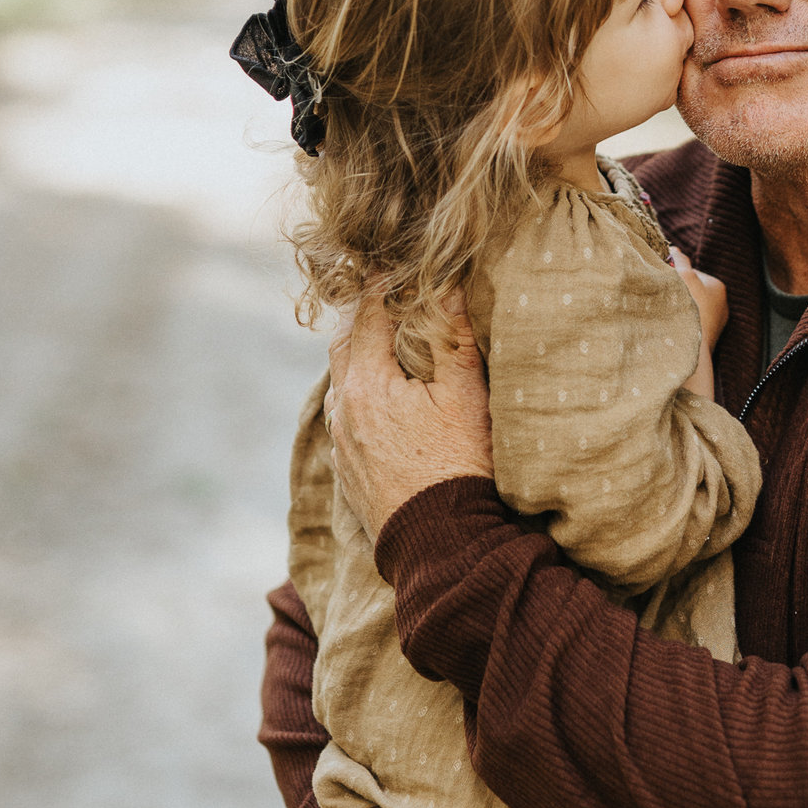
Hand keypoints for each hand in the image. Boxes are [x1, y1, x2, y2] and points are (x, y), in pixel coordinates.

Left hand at [327, 290, 492, 539]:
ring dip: (358, 357)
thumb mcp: (467, 397)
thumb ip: (453, 339)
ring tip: (382, 342)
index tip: (391, 261)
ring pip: (341, 383)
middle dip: (362, 315)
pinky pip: (344, 418)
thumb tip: (447, 286)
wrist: (444, 545)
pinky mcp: (348, 472)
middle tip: (383, 293)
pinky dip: (359, 395)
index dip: (380, 284)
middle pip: (342, 345)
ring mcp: (342, 444)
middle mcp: (344, 411)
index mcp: (368, 384)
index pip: (367, 316)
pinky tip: (380, 399)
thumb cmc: (460, 468)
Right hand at [669, 247, 728, 351]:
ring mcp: (715, 322)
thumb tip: (674, 249)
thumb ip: (680, 261)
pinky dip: (682, 321)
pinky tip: (673, 324)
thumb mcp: (683, 277)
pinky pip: (692, 322)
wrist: (693, 347)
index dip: (675, 274)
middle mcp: (721, 304)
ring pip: (691, 307)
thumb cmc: (690, 308)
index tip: (663, 280)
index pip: (692, 273)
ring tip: (667, 311)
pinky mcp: (706, 336)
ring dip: (679, 307)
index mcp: (718, 287)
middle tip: (663, 296)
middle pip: (692, 290)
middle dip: (678, 291)